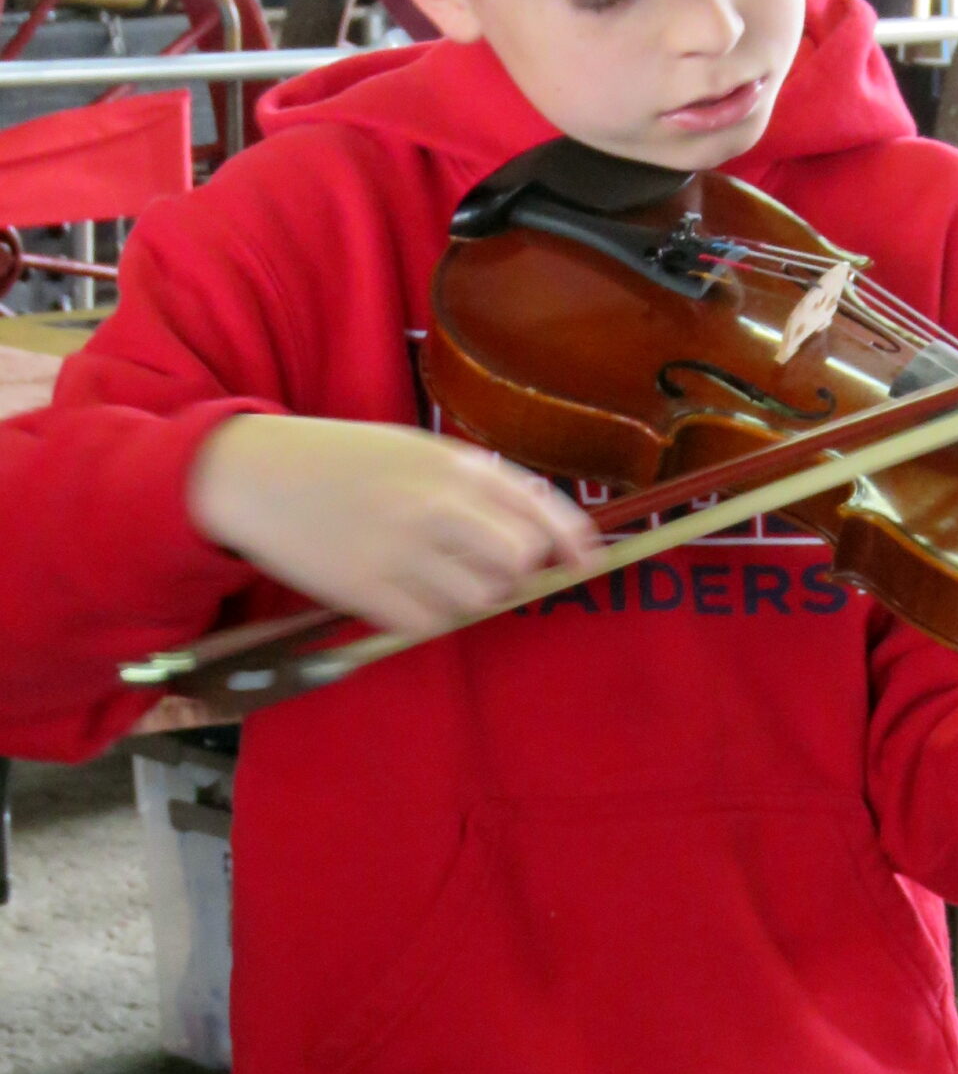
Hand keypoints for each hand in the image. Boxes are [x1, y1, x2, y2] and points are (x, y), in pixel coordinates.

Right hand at [188, 414, 602, 635]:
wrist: (253, 474)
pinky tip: (402, 591)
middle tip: (487, 566)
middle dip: (515, 572)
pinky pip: (429, 623)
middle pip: (518, 562)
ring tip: (435, 576)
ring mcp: (400, 550)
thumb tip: (545, 524)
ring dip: (471, 596)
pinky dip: (427, 616)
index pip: (538, 510)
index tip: (587, 561)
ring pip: (479, 599)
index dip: (572, 542)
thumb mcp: (414, 450)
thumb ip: (478, 482)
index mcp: (451, 464)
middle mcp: (434, 505)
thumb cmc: (342, 461)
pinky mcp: (366, 590)